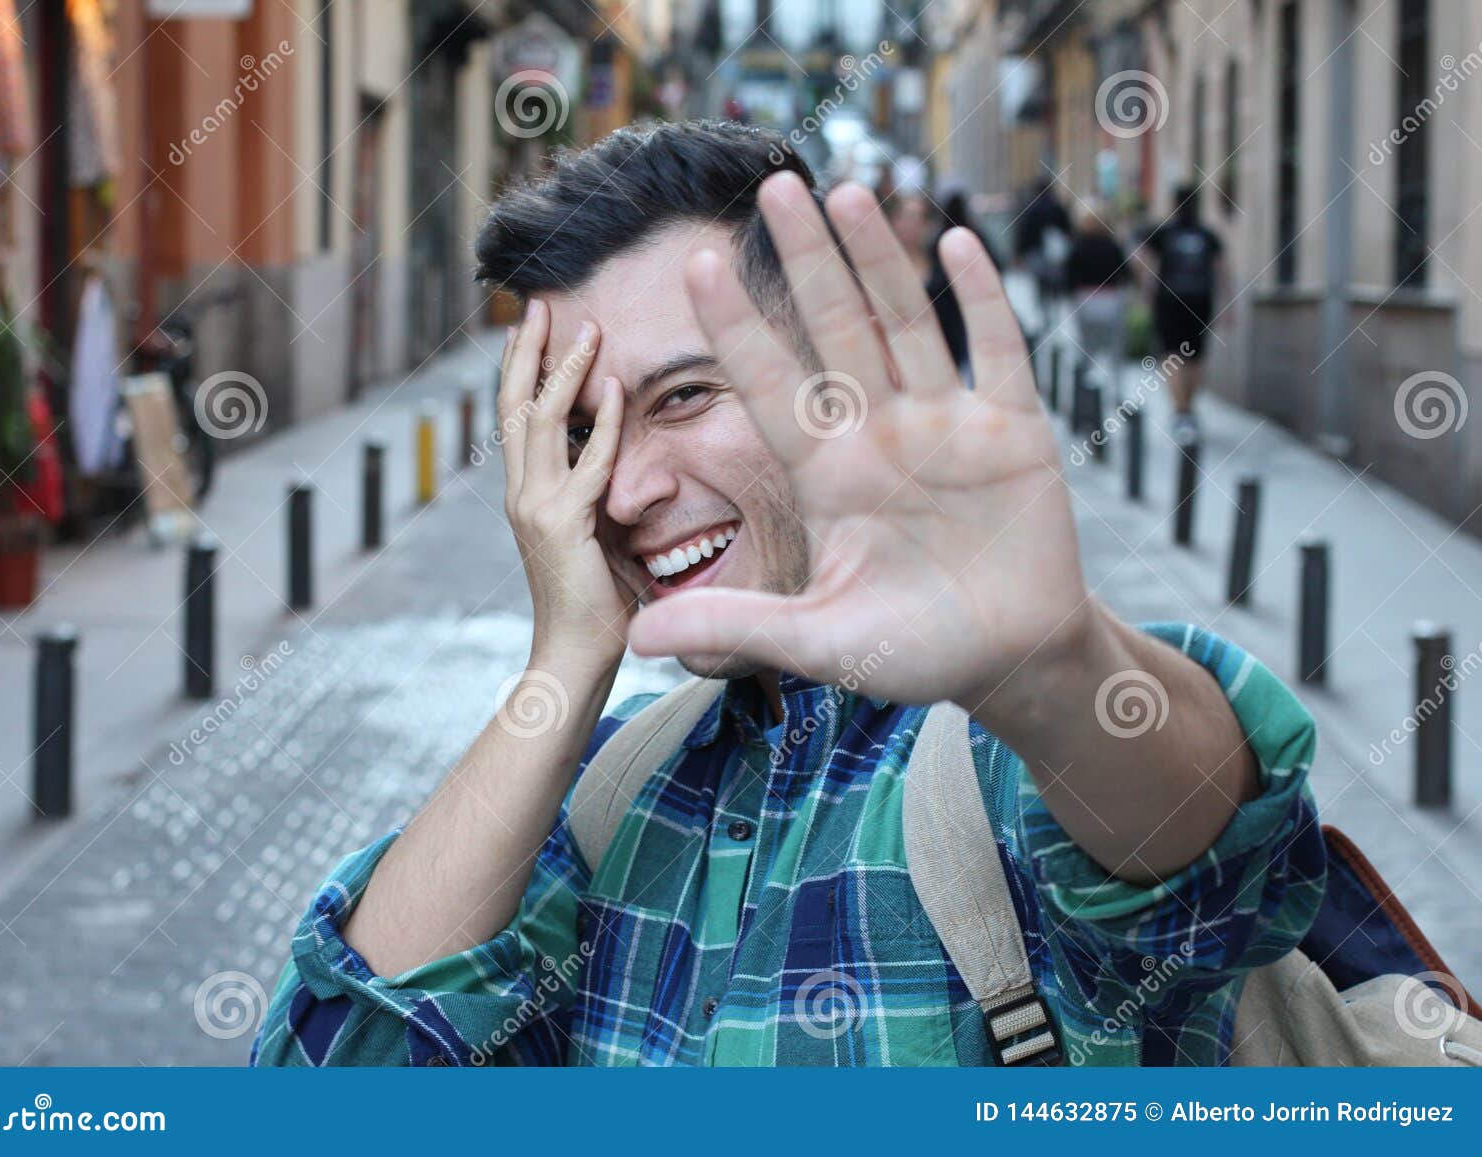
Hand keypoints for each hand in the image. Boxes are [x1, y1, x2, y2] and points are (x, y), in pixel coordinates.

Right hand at [499, 300, 633, 675]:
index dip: (521, 368)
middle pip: (516, 404)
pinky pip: (588, 462)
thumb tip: (619, 461)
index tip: (532, 326)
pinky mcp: (563, 527)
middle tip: (538, 303)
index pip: (517, 417)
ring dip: (564, 368)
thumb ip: (597, 495)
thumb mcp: (595, 535)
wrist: (576, 659)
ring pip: (543, 421)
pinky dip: (604, 421)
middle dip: (528, 350)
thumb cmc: (596, 605)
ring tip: (584, 325)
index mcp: (527, 494)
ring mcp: (537, 508)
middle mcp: (523, 493)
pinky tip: (614, 383)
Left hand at [626, 175, 1099, 709]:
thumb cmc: (914, 650)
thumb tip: (632, 638)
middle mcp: (880, 433)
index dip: (737, 327)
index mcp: (827, 473)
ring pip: (905, 323)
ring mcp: (946, 424)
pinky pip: (995, 350)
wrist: (1010, 661)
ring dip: (879, 258)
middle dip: (805, 261)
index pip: (770, 385)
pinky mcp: (1012, 431)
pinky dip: (979, 299)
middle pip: (835, 329)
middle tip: (772, 188)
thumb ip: (732, 626)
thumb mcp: (816, 640)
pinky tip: (957, 242)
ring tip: (847, 190)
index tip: (696, 265)